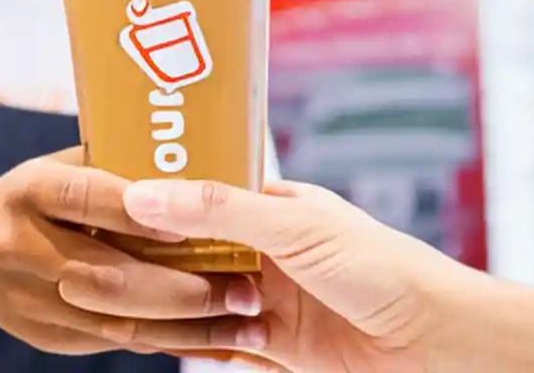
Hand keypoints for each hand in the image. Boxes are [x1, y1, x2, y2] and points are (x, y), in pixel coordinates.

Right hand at [0, 148, 262, 355]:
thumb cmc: (36, 193)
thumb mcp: (63, 162)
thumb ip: (117, 164)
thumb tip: (200, 152)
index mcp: (29, 190)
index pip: (85, 198)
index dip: (136, 210)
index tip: (191, 219)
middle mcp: (20, 247)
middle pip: (105, 274)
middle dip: (181, 287)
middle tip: (244, 287)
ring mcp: (29, 300)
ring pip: (116, 321)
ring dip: (190, 327)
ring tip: (248, 322)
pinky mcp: (47, 337)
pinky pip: (117, 344)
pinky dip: (172, 342)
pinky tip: (220, 340)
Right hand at [76, 178, 480, 371]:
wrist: (437, 342)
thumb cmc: (383, 267)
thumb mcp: (293, 227)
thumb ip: (218, 211)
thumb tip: (144, 195)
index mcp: (268, 203)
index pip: (195, 190)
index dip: (152, 193)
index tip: (104, 195)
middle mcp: (261, 247)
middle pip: (187, 248)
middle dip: (149, 254)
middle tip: (96, 253)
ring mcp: (263, 296)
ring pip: (194, 295)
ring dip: (167, 300)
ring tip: (113, 296)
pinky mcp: (270, 343)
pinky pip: (214, 340)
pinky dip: (190, 340)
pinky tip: (157, 334)